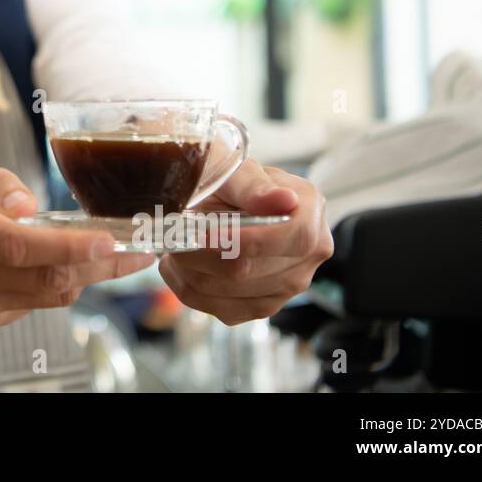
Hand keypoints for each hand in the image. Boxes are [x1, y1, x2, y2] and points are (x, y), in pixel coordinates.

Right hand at [0, 161, 155, 328]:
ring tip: (121, 253)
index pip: (15, 243)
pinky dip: (63, 283)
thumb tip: (28, 204)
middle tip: (141, 248)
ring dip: (91, 274)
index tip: (111, 239)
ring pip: (49, 295)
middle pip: (42, 276)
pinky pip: (39, 303)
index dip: (67, 246)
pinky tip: (69, 263)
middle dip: (100, 264)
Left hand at [158, 159, 332, 325]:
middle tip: (170, 235)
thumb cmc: (230, 180)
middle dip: (200, 254)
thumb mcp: (236, 170)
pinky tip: (181, 266)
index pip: (293, 238)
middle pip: (251, 269)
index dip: (245, 239)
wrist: (222, 199)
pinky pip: (223, 310)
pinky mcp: (263, 307)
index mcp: (311, 212)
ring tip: (172, 247)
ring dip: (189, 272)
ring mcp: (288, 286)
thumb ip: (254, 186)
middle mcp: (309, 256)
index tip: (203, 231)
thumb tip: (284, 200)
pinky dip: (190, 289)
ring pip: (230, 293)